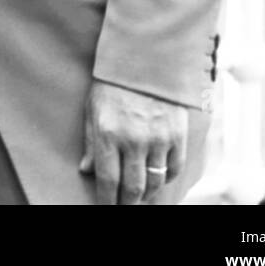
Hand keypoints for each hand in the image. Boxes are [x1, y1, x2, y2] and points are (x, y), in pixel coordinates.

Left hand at [79, 80, 187, 204]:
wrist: (144, 58)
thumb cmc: (112, 82)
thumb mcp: (93, 109)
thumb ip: (91, 142)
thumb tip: (86, 170)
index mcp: (109, 134)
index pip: (108, 180)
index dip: (107, 200)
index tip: (106, 207)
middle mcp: (134, 140)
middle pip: (133, 188)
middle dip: (127, 203)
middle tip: (123, 206)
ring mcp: (158, 139)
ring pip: (154, 182)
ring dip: (146, 195)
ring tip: (139, 198)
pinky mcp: (177, 134)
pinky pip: (174, 168)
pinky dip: (165, 179)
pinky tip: (157, 180)